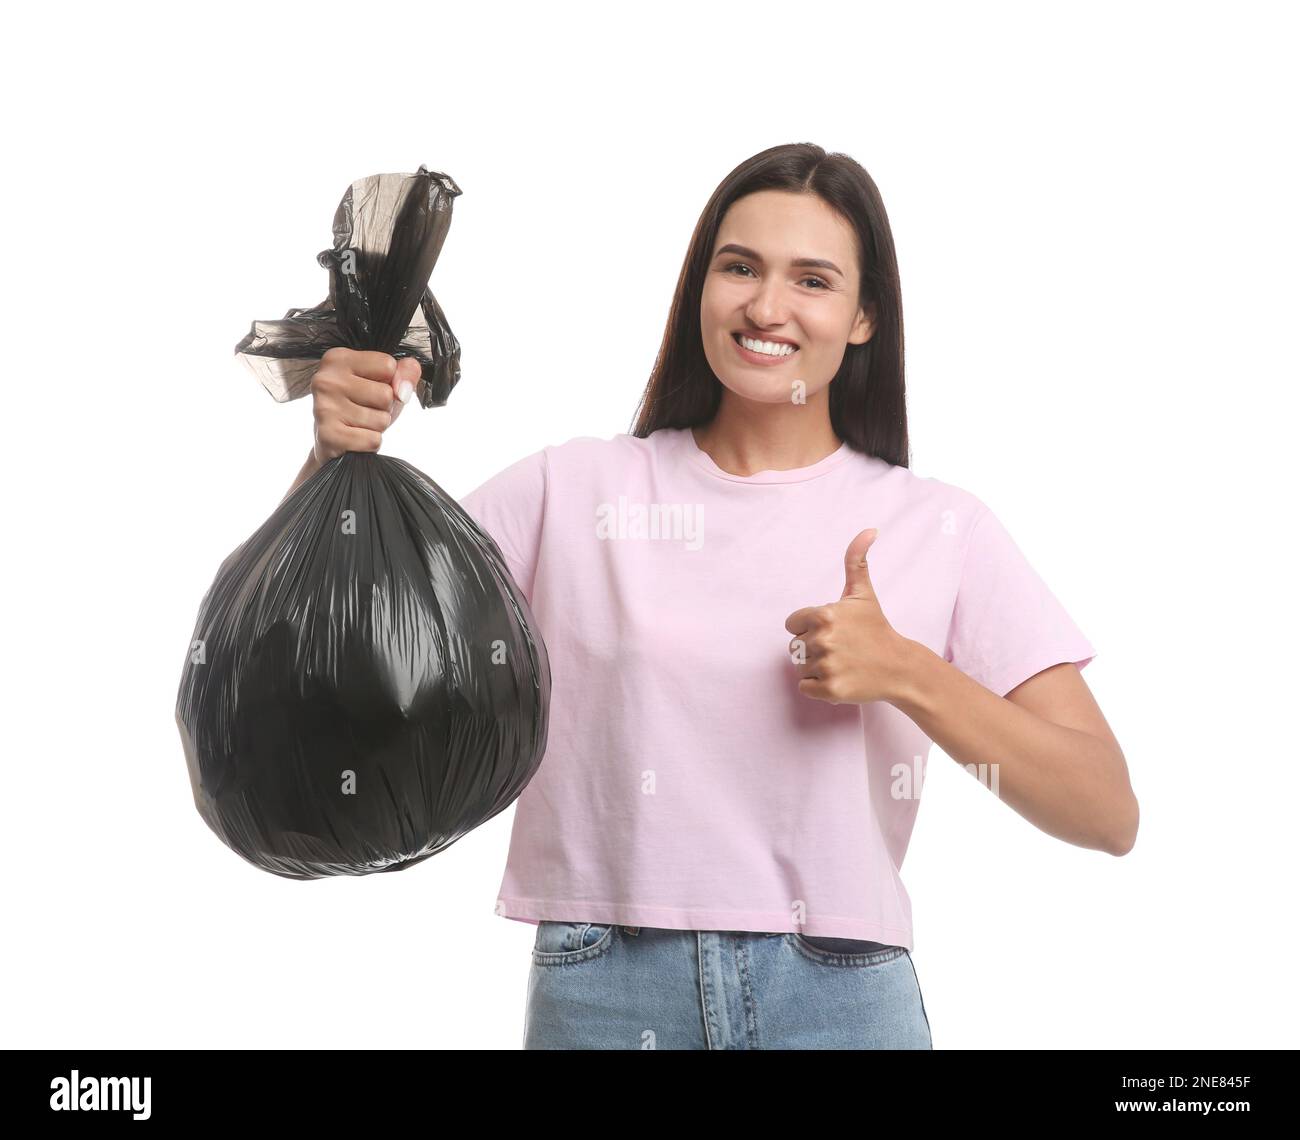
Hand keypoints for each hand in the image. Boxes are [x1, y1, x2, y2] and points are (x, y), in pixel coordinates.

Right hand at [309, 347, 421, 465]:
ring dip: (377, 427)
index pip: (388, 365)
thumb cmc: (359, 405)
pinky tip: (354, 437)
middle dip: (385, 408)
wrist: (330, 440)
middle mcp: (327, 380)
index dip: (390, 382)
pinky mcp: (328, 435)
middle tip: (365, 410)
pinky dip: (370, 443)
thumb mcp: (385, 380)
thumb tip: (404, 390)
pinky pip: (373, 440)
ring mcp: (324, 407)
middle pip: (386, 395)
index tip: (371, 387)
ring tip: (359, 423)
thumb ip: (405, 371)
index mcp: (338, 359)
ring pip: (381, 420)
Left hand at [784, 528, 912, 705]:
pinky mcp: (829, 690)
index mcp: (824, 615)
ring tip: (842, 662)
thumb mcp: (863, 593)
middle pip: (795, 647)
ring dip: (816, 667)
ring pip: (799, 667)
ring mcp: (826, 666)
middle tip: (841, 648)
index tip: (833, 630)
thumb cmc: (876, 628)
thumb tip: (870, 529)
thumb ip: (856, 560)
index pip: (792, 624)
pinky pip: (804, 687)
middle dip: (814, 648)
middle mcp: (823, 640)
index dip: (809, 627)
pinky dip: (818, 687)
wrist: (899, 667)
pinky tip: (840, 677)